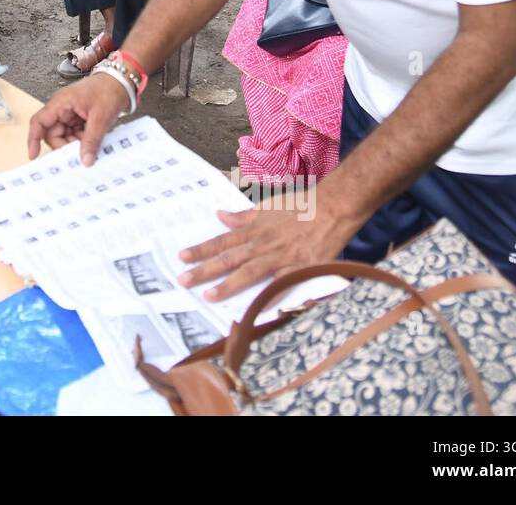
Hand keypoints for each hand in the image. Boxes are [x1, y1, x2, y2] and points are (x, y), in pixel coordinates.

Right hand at [27, 71, 129, 165]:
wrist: (123, 81)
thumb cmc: (109, 90)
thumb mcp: (100, 118)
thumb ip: (91, 140)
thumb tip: (85, 160)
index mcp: (61, 103)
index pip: (39, 122)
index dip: (33, 139)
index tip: (34, 155)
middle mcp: (62, 108)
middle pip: (53, 133)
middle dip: (65, 145)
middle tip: (79, 155)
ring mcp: (70, 113)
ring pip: (65, 136)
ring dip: (76, 144)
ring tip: (91, 146)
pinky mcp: (78, 118)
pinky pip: (74, 134)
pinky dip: (82, 140)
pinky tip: (93, 141)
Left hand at [177, 192, 359, 301]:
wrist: (334, 207)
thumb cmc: (301, 206)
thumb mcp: (268, 206)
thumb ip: (244, 216)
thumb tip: (220, 216)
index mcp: (255, 230)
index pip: (222, 241)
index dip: (201, 250)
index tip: (181, 258)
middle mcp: (263, 244)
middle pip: (230, 258)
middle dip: (205, 270)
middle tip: (183, 280)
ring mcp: (281, 257)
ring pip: (250, 272)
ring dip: (229, 285)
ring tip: (209, 296)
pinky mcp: (301, 268)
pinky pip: (283, 285)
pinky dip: (271, 297)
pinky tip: (256, 310)